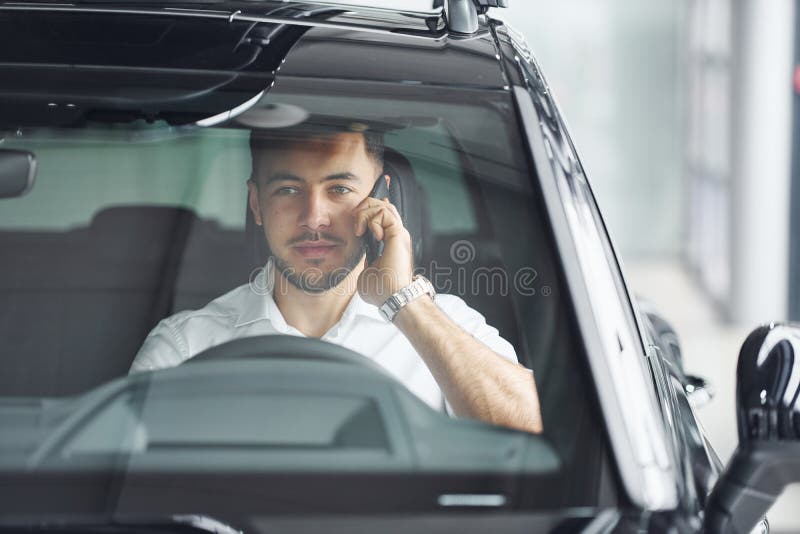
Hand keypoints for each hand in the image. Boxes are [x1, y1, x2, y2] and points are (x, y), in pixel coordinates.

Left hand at [354, 191, 412, 306]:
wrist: (391, 297)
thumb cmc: (382, 291)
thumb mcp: (367, 273)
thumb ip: (367, 261)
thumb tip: (367, 257)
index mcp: (391, 244)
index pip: (383, 217)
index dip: (368, 212)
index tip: (356, 222)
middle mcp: (396, 236)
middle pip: (383, 207)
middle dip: (364, 209)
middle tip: (356, 225)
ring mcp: (398, 234)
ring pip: (382, 206)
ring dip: (365, 214)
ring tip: (360, 230)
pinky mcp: (397, 233)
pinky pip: (384, 213)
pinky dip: (372, 220)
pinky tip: (371, 235)